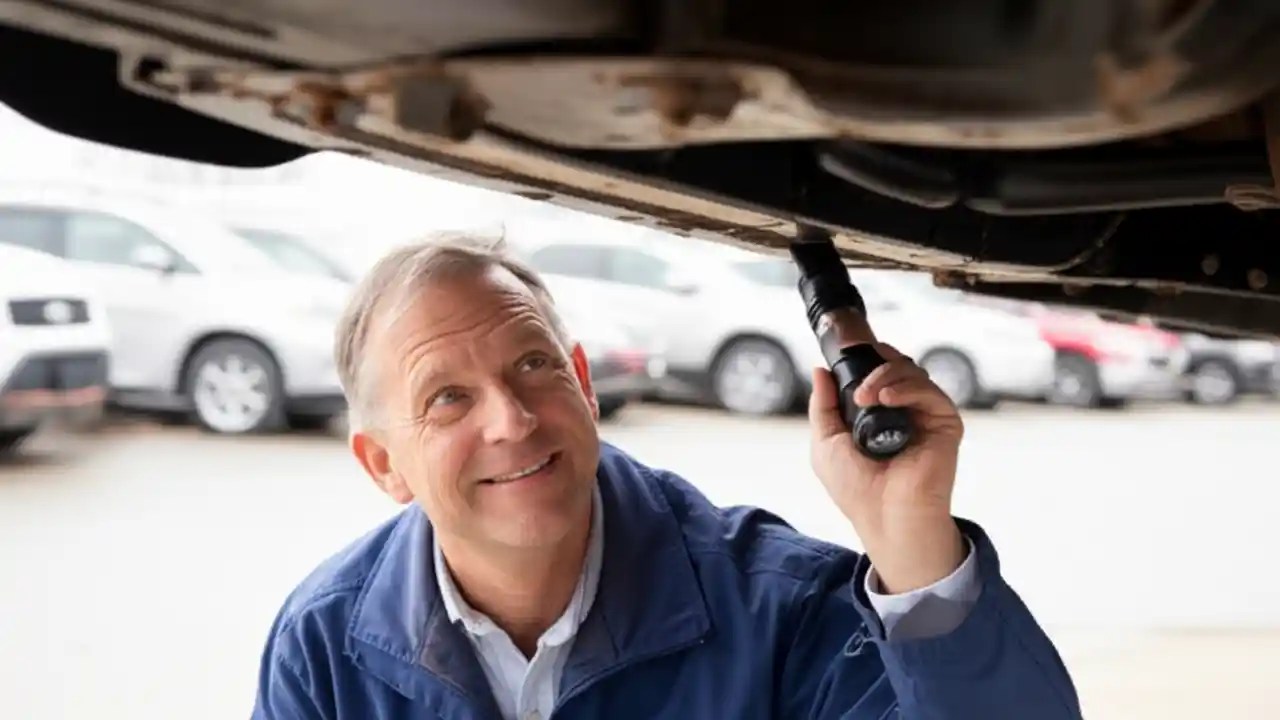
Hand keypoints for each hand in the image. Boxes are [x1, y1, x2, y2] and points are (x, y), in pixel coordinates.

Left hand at [808, 342, 966, 593]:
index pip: (878, 372)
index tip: (848, 352)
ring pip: (913, 373)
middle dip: (875, 365)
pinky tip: (887, 398)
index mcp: (879, 413)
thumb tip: (819, 371)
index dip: (866, 358)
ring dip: (887, 375)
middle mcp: (904, 411)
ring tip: (866, 397)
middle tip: (858, 388)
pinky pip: (932, 392)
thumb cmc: (856, 489)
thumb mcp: (825, 442)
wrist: (885, 516)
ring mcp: (926, 417)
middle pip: (897, 366)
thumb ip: (822, 405)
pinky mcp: (946, 425)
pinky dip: (908, 388)